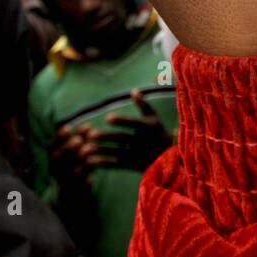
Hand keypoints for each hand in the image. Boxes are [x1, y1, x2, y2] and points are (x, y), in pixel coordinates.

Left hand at [50, 91, 173, 177]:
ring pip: (117, 153)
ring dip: (101, 151)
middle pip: (122, 139)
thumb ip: (143, 105)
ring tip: (85, 149)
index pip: (133, 124)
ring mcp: (138, 155)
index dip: (121, 121)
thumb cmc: (159, 134)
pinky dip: (104, 164)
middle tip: (91, 134)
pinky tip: (90, 161)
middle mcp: (142, 142)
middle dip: (106, 137)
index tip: (107, 118)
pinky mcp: (133, 166)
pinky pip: (117, 165)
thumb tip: (133, 90)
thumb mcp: (154, 119)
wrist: (171, 160)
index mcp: (148, 128)